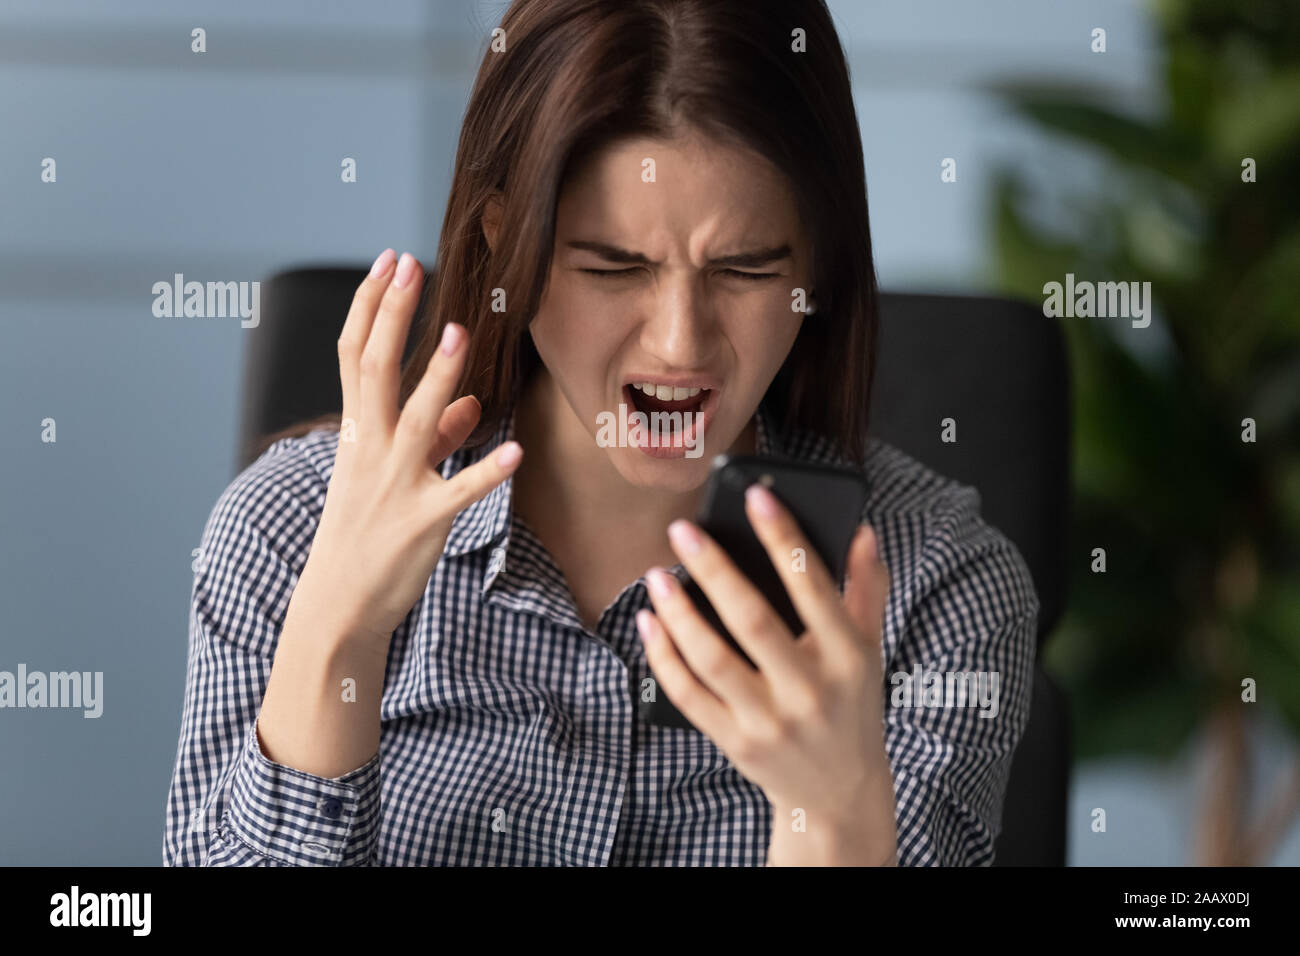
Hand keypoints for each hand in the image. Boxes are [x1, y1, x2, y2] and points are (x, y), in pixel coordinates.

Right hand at [286, 249, 523, 645]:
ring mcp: (394, 485)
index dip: (370, 306)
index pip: (355, 354)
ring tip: (458, 332)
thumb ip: (434, 436)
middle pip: (376, 369)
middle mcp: (370, 450)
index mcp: (357, 433)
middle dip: (393, 315)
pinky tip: (515, 451)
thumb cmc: (364, 534)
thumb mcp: (388, 476)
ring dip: (437, 376)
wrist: (340, 605)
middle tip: (412, 266)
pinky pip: (460, 492)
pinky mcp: (424, 522)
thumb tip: (473, 402)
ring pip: (417, 420)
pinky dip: (486, 471)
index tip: (390, 262)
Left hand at [637, 482, 897, 864]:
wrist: (838, 794)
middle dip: (715, 570)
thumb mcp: (870, 650)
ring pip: (712, 660)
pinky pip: (688, 696)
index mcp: (848, 657)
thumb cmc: (851, 706)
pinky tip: (649, 622)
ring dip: (679, 614)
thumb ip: (866, 588)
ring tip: (657, 575)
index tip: (756, 497)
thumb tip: (861, 530)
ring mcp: (769, 721)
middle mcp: (809, 690)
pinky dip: (663, 657)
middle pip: (753, 621)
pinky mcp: (734, 742)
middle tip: (682, 530)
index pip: (814, 587)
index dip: (784, 538)